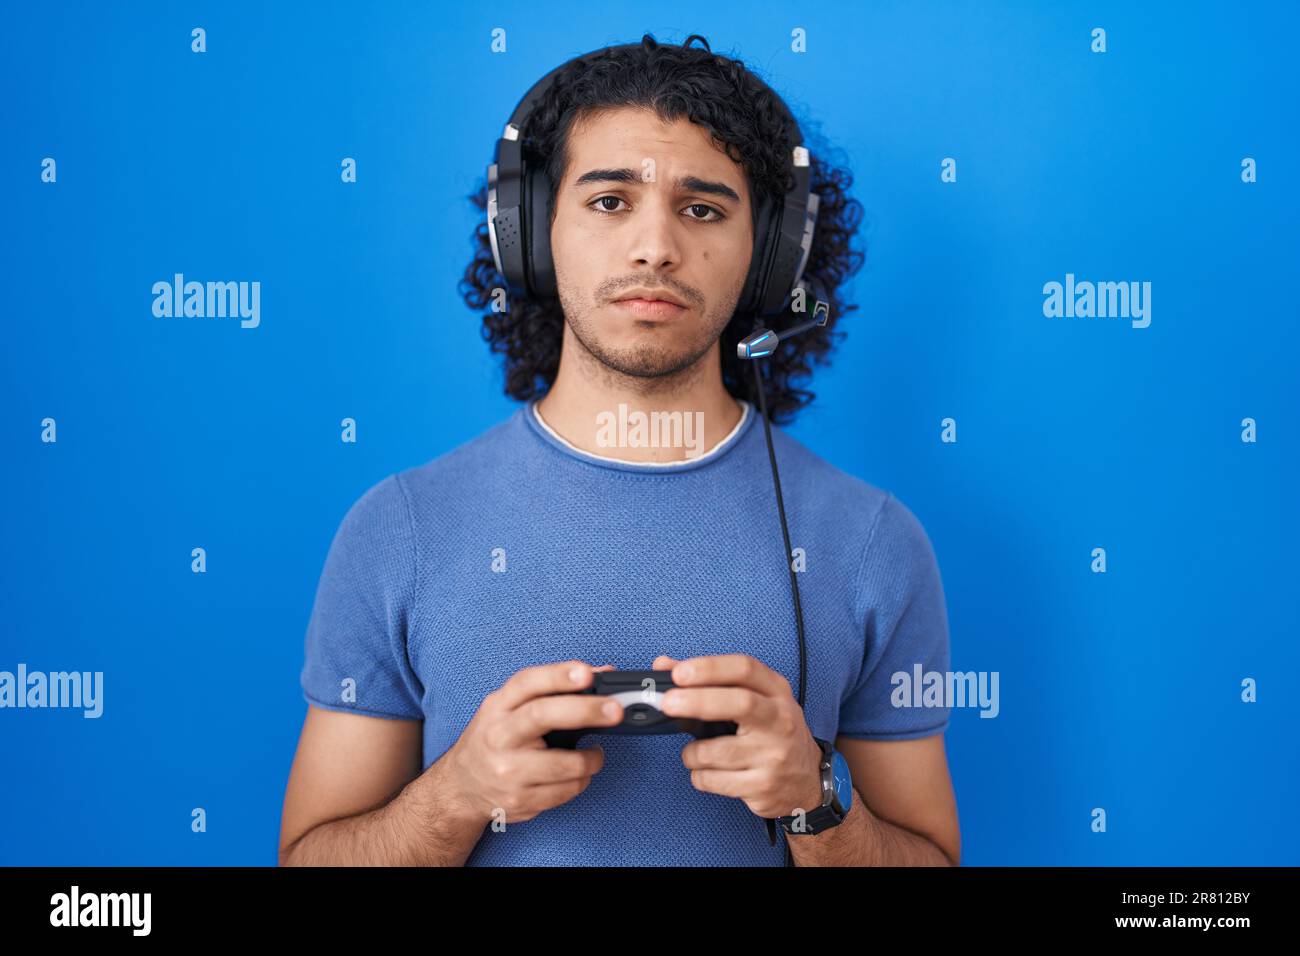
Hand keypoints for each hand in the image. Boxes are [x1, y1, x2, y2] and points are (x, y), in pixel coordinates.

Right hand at [446, 661, 620, 823]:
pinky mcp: (519, 799)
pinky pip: (565, 791)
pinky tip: (577, 774)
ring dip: (591, 758)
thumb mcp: (511, 707)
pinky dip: (580, 781)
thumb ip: (552, 689)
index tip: (587, 673)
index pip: (527, 682)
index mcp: (498, 706)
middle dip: (585, 710)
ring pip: (563, 763)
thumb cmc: (495, 739)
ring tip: (595, 754)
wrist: (461, 786)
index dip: (558, 675)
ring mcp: (507, 770)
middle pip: (542, 715)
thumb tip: (603, 674)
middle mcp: (498, 735)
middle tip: (615, 710)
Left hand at [653, 654, 823, 819]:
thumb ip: (710, 680)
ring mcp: (774, 755)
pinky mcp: (763, 786)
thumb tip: (664, 666)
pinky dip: (699, 775)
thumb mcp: (755, 699)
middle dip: (697, 701)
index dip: (710, 668)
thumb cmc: (773, 733)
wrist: (808, 781)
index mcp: (776, 692)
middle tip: (667, 703)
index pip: (745, 669)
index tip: (680, 673)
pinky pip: (713, 781)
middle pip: (739, 703)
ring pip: (716, 751)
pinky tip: (708, 772)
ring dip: (692, 752)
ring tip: (695, 752)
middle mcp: (780, 720)